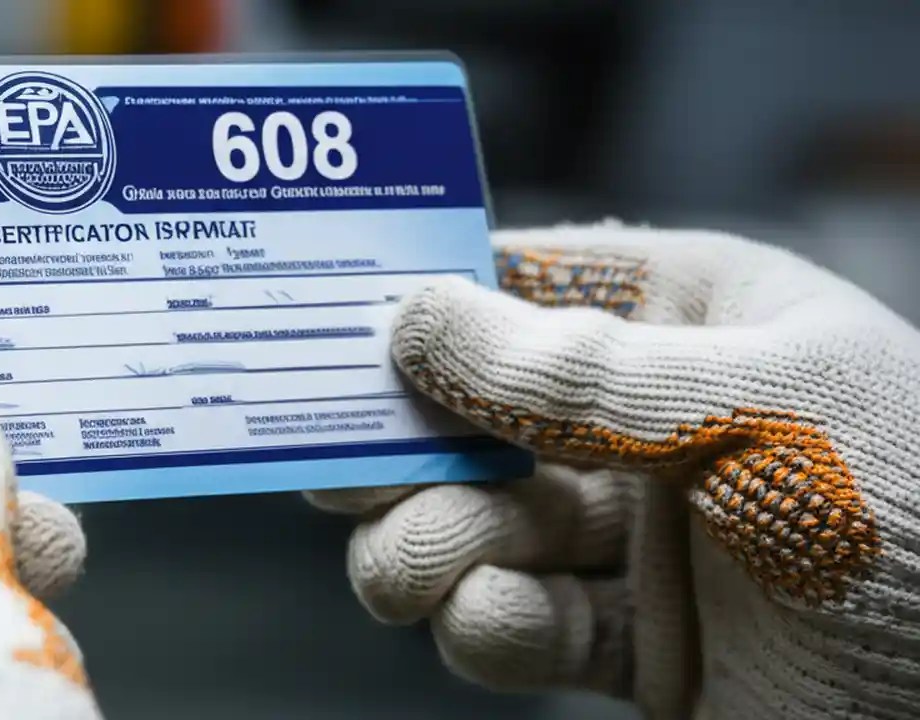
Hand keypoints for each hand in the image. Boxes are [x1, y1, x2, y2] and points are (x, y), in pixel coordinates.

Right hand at [308, 222, 919, 718]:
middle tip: (342, 468)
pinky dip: (484, 626)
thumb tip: (422, 321)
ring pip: (474, 522)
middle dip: (406, 444)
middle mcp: (651, 423)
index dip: (430, 300)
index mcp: (698, 321)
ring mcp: (635, 537)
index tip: (339, 333)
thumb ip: (581, 379)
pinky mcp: (626, 643)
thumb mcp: (764, 419)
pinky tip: (503, 621)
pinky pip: (513, 622)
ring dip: (425, 541)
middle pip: (475, 414)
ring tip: (417, 565)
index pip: (533, 281)